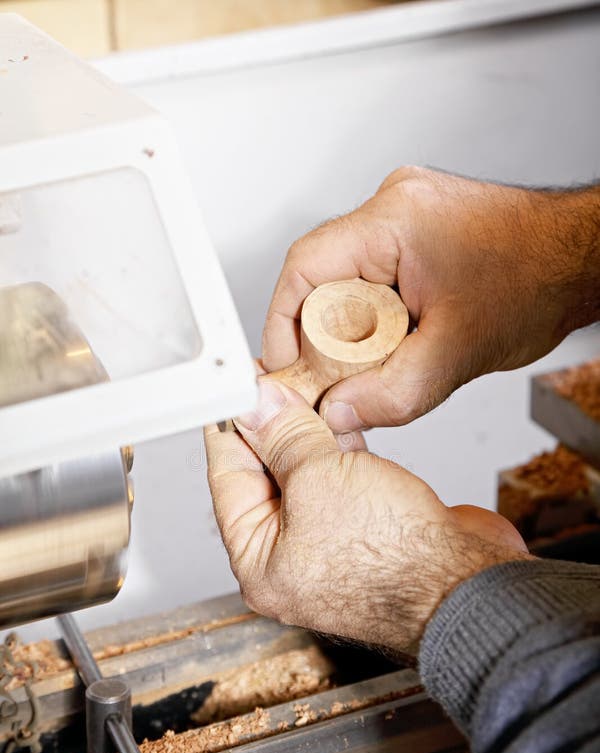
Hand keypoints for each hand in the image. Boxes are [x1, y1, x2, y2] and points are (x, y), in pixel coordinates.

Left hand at [205, 379, 528, 653]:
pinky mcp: (364, 530)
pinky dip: (337, 449)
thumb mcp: (321, 480)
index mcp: (258, 561)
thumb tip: (258, 406)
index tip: (235, 390)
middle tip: (273, 381)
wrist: (467, 584)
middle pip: (265, 476)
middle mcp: (288, 558)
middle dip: (271, 425)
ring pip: (304, 474)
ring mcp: (327, 545)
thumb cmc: (397, 561)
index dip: (231, 427)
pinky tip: (339, 415)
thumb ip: (285, 436)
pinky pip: (338, 480)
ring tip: (306, 387)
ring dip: (306, 432)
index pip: (228, 479)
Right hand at [263, 167, 599, 431]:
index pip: (304, 265)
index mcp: (395, 220)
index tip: (287, 368)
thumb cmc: (539, 282)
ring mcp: (405, 217)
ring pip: (347, 281)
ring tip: (377, 362)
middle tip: (336, 378)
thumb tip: (339, 413)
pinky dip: (374, 317)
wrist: (582, 261)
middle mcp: (394, 208)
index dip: (283, 323)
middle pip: (323, 277)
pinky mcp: (417, 233)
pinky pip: (372, 279)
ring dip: (351, 329)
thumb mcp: (458, 353)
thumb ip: (392, 393)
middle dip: (322, 335)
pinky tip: (395, 342)